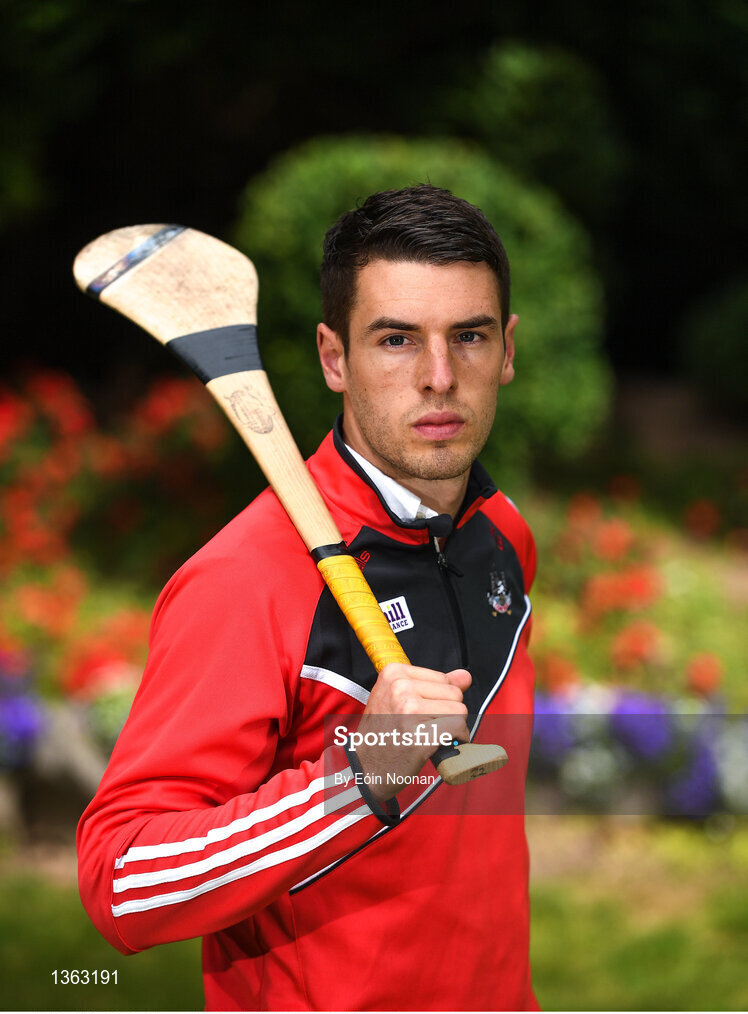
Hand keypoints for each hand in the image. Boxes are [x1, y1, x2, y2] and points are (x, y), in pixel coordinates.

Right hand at [352, 663, 470, 801]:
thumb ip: (434, 685)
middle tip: (423, 728)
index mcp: (393, 673)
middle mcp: (400, 688)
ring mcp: (409, 711)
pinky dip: (457, 739)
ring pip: (459, 711)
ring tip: (430, 736)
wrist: (365, 768)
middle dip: (447, 713)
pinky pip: (458, 728)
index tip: (419, 714)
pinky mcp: (420, 735)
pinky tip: (440, 745)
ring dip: (452, 728)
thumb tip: (465, 676)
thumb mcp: (399, 699)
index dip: (439, 700)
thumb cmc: (384, 734)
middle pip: (454, 694)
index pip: (443, 679)